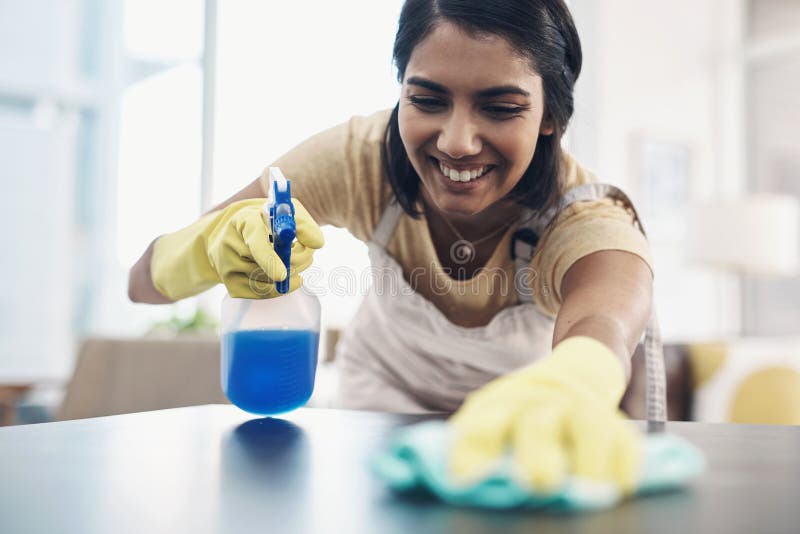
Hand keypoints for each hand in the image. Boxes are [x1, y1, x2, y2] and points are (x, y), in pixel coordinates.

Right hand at [151, 198, 323, 299]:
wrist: (233, 234)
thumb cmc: (265, 220)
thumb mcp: (282, 210)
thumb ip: (302, 222)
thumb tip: (317, 243)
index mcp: (243, 221)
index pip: (255, 242)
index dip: (269, 258)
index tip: (282, 274)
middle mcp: (230, 245)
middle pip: (267, 267)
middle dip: (296, 262)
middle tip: (308, 253)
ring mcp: (228, 268)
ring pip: (270, 282)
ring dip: (292, 273)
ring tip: (292, 257)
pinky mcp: (232, 286)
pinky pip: (264, 294)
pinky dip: (281, 287)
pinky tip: (285, 274)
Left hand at [449, 337, 641, 493]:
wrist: (575, 373)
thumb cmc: (520, 412)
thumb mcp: (489, 417)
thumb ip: (471, 442)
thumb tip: (443, 476)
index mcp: (501, 406)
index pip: (483, 425)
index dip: (474, 449)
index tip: (467, 476)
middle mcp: (541, 405)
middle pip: (536, 424)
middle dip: (537, 452)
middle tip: (540, 481)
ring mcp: (580, 411)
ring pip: (588, 426)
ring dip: (589, 458)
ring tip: (588, 488)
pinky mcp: (614, 424)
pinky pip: (626, 440)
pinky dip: (626, 462)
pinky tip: (621, 485)